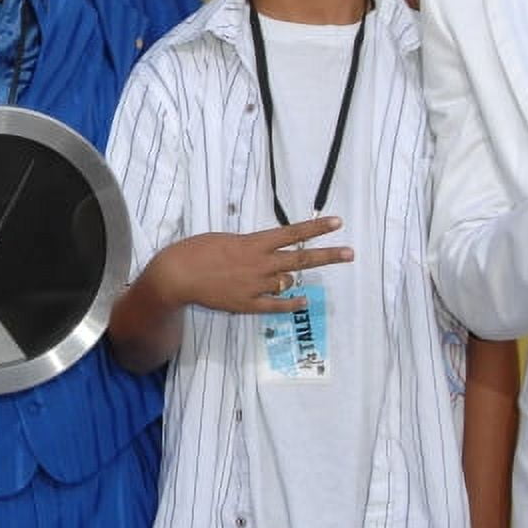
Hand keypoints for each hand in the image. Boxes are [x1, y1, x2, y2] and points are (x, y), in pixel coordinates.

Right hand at [149, 215, 352, 314]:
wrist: (177, 275)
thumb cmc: (195, 251)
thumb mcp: (225, 239)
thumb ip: (248, 246)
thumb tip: (262, 251)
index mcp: (254, 243)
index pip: (293, 232)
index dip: (316, 227)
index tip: (337, 222)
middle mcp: (261, 264)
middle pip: (301, 258)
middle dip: (328, 255)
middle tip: (350, 253)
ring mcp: (256, 286)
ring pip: (288, 281)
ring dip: (298, 277)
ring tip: (309, 273)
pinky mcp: (247, 304)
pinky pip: (276, 305)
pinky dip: (291, 304)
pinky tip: (303, 301)